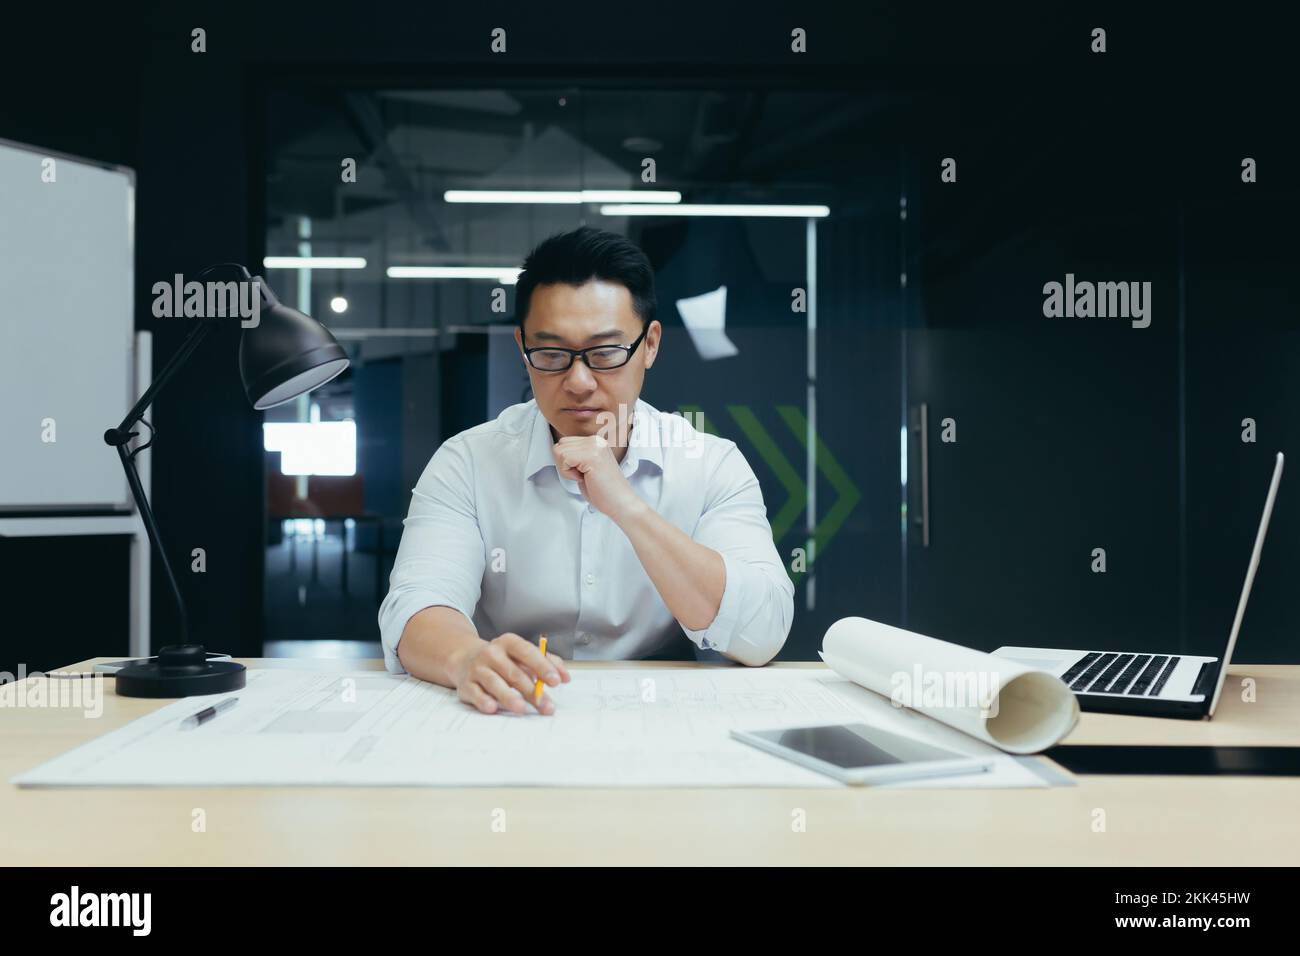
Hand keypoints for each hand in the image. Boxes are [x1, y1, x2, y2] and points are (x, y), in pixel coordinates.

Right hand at [449, 633, 570, 714]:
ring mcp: (478, 669)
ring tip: (522, 707)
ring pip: (495, 683)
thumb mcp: (522, 654)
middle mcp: (492, 653)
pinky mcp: (466, 685)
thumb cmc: (501, 659)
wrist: (464, 658)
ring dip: (509, 696)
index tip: (555, 681)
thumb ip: (547, 662)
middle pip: (514, 673)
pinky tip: (493, 707)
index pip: (527, 652)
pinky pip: (475, 693)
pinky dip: (484, 700)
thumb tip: (565, 676)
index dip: (542, 666)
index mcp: (509, 642)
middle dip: (532, 691)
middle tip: (546, 705)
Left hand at [552, 434, 643, 521]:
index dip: (567, 461)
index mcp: (596, 441)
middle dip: (564, 464)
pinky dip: (568, 473)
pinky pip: (564, 459)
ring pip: (559, 451)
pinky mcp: (591, 456)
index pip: (565, 443)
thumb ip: (576, 456)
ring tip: (583, 476)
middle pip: (560, 445)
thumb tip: (558, 452)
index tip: (582, 472)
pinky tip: (583, 478)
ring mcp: (595, 446)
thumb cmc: (605, 491)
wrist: (621, 503)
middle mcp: (596, 440)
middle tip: (582, 475)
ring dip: (566, 469)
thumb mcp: (587, 467)